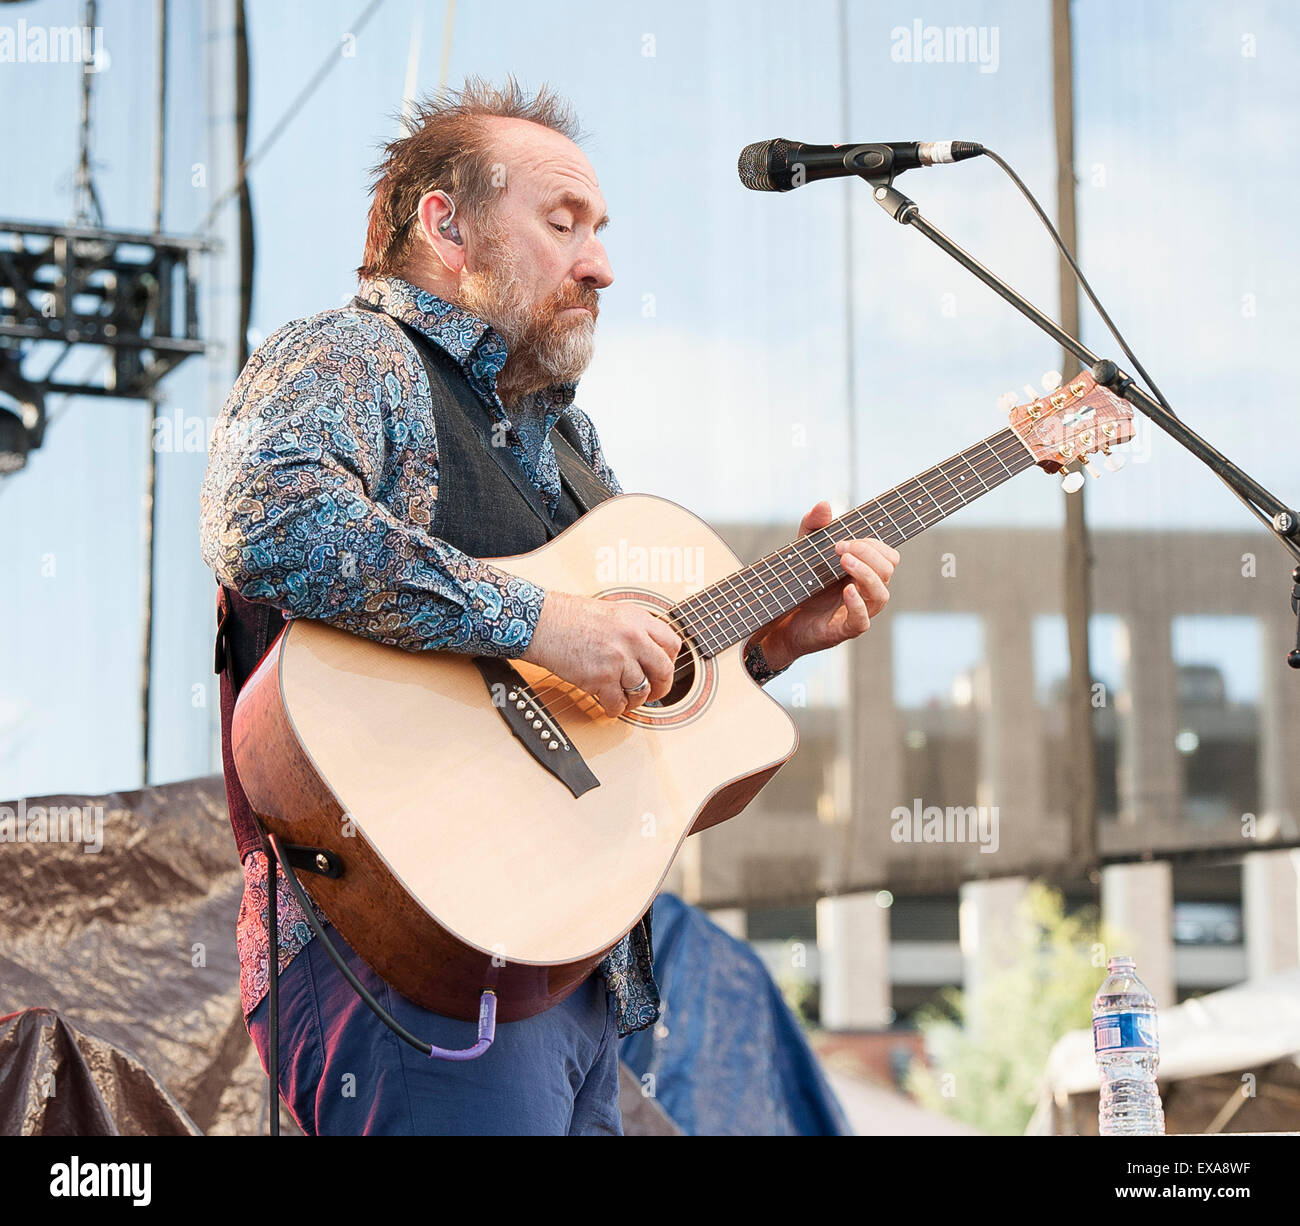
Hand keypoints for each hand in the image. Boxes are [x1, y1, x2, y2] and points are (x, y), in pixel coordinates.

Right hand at [520, 590, 682, 717]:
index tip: (661, 668)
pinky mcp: (600, 678)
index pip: (671, 644)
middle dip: (661, 686)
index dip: (669, 660)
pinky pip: (618, 703)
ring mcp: (617, 659)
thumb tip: (651, 652)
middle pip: (664, 670)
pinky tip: (610, 705)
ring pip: (642, 690)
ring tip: (626, 699)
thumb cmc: (569, 617)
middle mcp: (632, 638)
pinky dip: (615, 709)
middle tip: (654, 692)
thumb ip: (635, 630)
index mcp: (637, 619)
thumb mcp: (613, 612)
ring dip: (636, 700)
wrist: (541, 623)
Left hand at [755, 500, 898, 670]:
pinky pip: (863, 620)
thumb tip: (825, 505)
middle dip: (868, 554)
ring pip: (881, 594)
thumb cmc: (800, 584)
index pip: (887, 556)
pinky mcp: (845, 630)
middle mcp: (866, 591)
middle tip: (839, 548)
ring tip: (844, 561)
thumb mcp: (803, 549)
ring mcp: (858, 611)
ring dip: (866, 574)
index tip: (842, 540)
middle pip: (888, 570)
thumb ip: (812, 525)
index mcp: (864, 571)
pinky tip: (847, 590)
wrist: (780, 619)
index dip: (872, 545)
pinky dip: (858, 604)